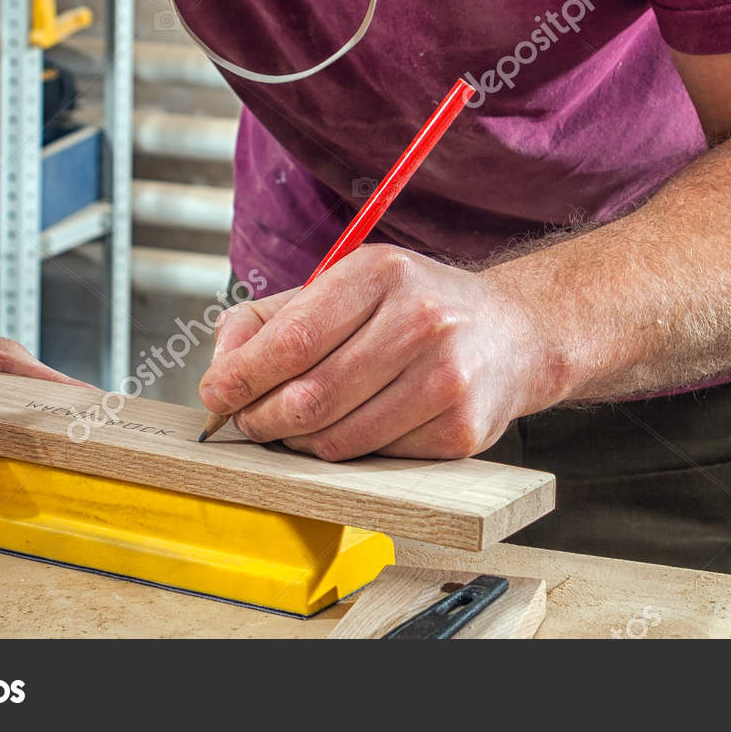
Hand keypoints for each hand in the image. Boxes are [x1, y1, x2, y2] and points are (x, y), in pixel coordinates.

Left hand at [199, 247, 563, 459]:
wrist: (515, 332)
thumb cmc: (417, 308)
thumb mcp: (349, 285)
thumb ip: (274, 317)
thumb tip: (220, 365)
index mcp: (381, 273)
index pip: (293, 338)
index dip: (242, 375)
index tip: (215, 394)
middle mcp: (419, 320)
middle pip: (310, 395)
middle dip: (261, 418)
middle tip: (247, 422)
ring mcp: (445, 377)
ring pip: (338, 437)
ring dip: (300, 442)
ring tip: (297, 426)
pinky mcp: (461, 429)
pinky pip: (377, 458)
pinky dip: (350, 453)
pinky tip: (354, 427)